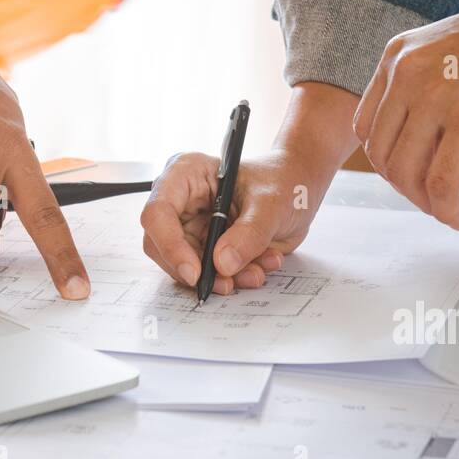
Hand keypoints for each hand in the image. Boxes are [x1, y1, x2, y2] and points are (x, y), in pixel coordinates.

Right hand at [140, 83, 359, 293]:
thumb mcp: (271, 203)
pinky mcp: (206, 247)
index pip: (158, 213)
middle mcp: (182, 202)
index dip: (170, 245)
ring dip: (221, 278)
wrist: (299, 189)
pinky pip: (208, 273)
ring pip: (186, 266)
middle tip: (228, 283)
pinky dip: (234, 278)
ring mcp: (192, 226)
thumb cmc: (283, 180)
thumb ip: (249, 233)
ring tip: (257, 271)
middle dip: (197, 270)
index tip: (195, 272)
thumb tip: (222, 264)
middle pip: (163, 246)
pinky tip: (260, 265)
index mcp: (186, 175)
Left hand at [354, 0, 458, 230]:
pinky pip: (442, 182)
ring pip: (406, 173)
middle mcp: (406, 74)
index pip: (366, 126)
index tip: (409, 174)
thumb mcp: (446, 50)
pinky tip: (457, 215)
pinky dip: (445, 208)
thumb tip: (418, 136)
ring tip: (446, 209)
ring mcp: (434, 96)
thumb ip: (422, 84)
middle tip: (429, 198)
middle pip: (382, 154)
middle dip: (404, 186)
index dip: (385, 159)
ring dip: (424, 201)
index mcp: (397, 56)